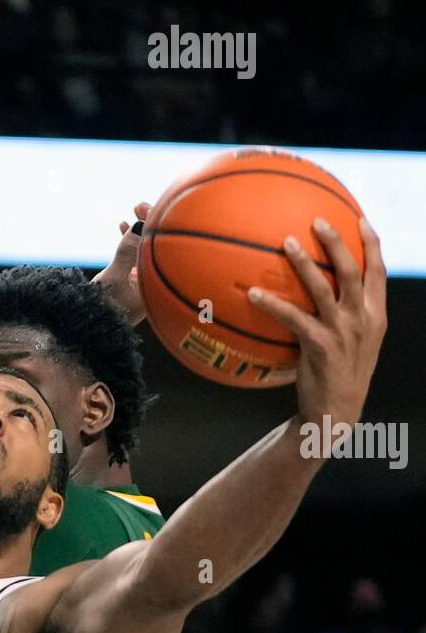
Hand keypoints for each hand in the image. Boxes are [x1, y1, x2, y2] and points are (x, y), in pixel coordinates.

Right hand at [93, 203, 150, 325]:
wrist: (86, 334)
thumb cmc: (100, 312)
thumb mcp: (112, 279)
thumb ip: (125, 252)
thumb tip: (140, 226)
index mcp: (155, 288)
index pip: (158, 249)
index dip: (152, 224)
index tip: (142, 208)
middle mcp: (151, 286)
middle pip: (155, 249)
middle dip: (148, 225)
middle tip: (139, 206)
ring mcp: (142, 286)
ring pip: (144, 253)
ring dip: (137, 233)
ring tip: (132, 214)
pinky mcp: (130, 287)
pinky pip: (135, 259)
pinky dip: (130, 245)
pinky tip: (123, 229)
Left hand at [249, 217, 386, 431]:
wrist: (335, 412)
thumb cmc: (341, 375)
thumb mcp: (357, 343)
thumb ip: (349, 316)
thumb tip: (326, 291)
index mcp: (375, 316)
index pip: (378, 272)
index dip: (371, 243)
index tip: (360, 219)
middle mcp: (362, 320)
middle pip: (352, 271)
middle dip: (337, 242)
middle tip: (317, 220)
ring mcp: (342, 332)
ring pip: (324, 288)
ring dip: (304, 262)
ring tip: (286, 242)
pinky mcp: (320, 346)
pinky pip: (293, 318)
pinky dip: (272, 303)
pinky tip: (253, 293)